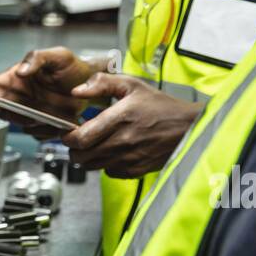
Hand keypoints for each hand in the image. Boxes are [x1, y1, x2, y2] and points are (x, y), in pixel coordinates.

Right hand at [0, 47, 106, 138]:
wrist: (90, 83)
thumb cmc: (73, 67)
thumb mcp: (58, 56)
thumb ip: (37, 58)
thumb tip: (21, 70)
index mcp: (17, 78)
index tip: (5, 102)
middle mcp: (20, 96)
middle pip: (4, 111)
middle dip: (18, 115)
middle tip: (34, 113)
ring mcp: (30, 112)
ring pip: (21, 125)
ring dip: (35, 124)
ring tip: (52, 115)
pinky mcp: (41, 125)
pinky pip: (36, 134)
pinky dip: (47, 131)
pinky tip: (58, 122)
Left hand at [61, 73, 202, 177]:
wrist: (187, 127)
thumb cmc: (160, 106)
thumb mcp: (132, 85)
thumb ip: (102, 83)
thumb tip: (77, 91)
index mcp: (120, 118)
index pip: (80, 138)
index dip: (68, 137)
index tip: (68, 132)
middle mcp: (123, 141)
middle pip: (81, 156)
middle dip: (74, 149)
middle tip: (78, 140)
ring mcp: (128, 158)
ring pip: (92, 166)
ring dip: (87, 157)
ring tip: (95, 144)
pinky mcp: (134, 170)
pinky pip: (108, 172)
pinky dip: (105, 164)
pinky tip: (113, 152)